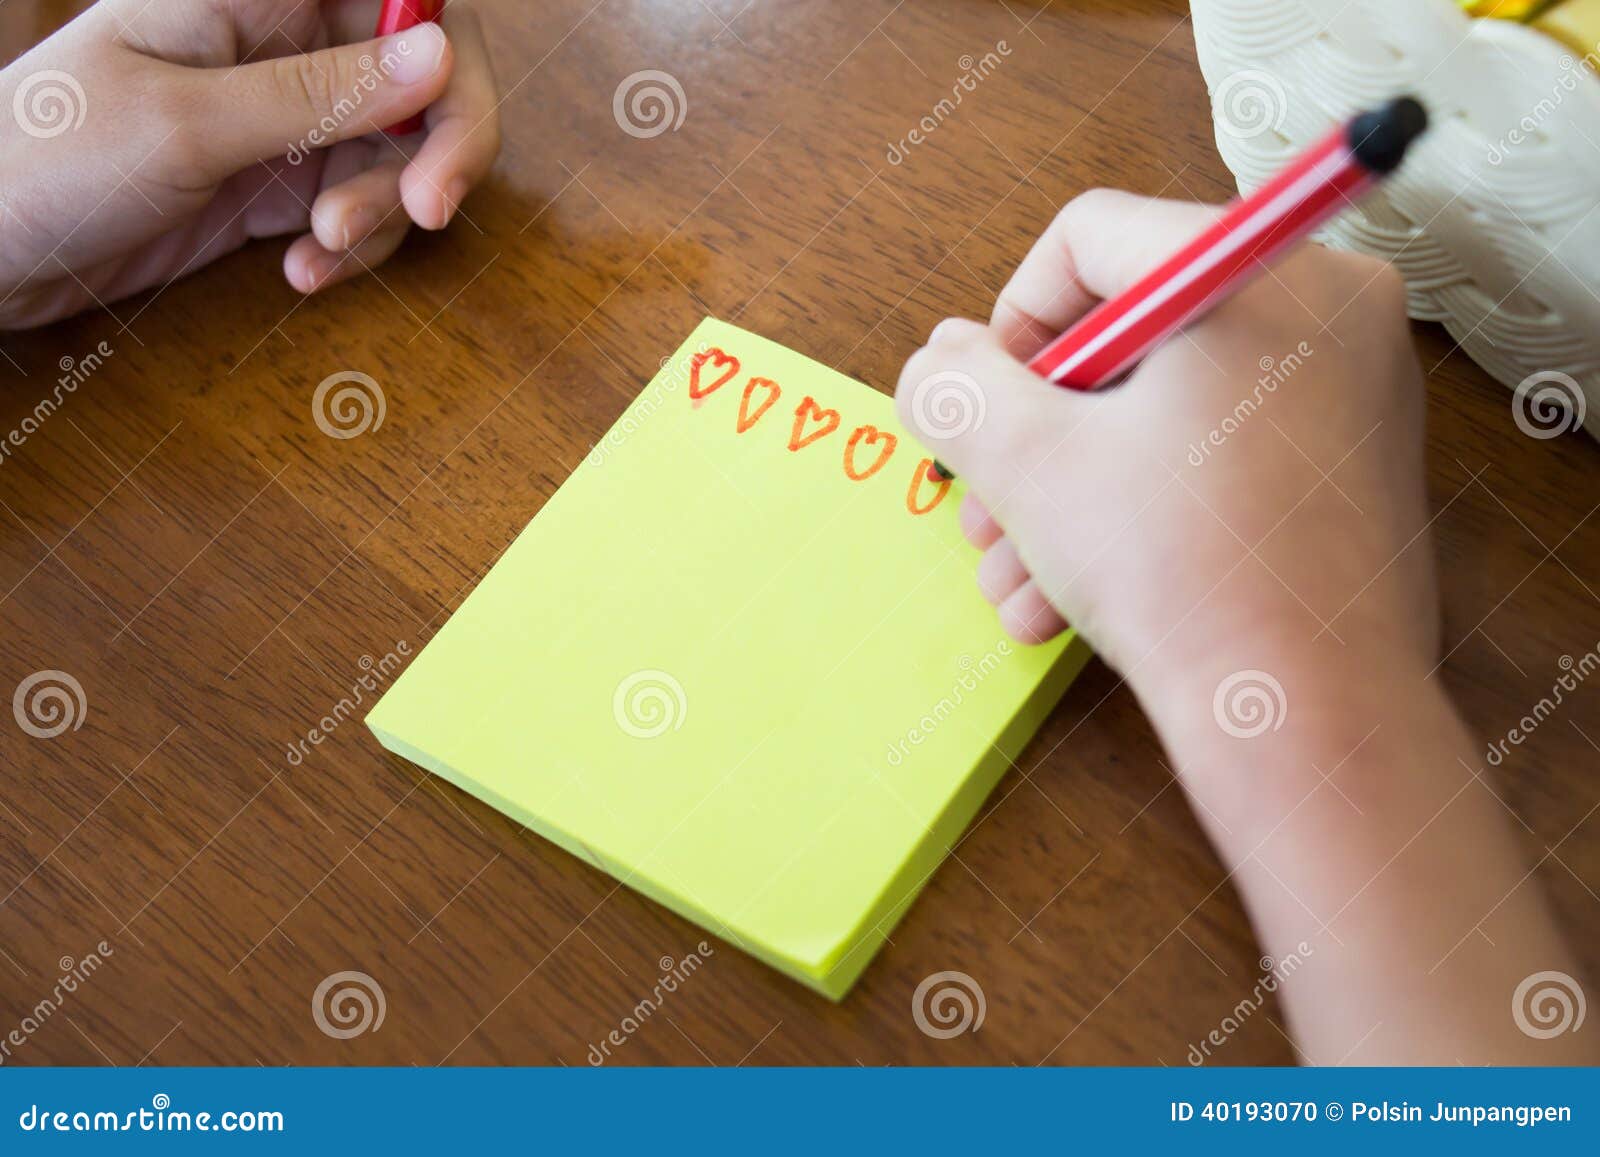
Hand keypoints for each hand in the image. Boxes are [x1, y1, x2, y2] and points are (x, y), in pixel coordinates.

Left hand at [0, 0, 500, 328]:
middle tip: (427, 209)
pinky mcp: (281, 183)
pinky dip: (351, 248)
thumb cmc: (48, 159)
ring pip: (400, 152)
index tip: (449, 110)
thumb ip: (316, 94)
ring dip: (383, 211)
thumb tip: (436, 58)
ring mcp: (287, 116)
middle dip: (438, 144)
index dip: (446, 44)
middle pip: (423, 74)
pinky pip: (361, 208)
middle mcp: (285, 43)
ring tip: (318, 250)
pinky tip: (301, 272)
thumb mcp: (187, 124)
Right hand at [896, 192, 1599, 1065]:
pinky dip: (1139, 510)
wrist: (1311, 721)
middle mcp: (1326, 307)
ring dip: (1069, 492)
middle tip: (984, 510)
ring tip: (1012, 580)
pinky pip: (1217, 454)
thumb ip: (958, 390)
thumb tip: (941, 362)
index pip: (1091, 239)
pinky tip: (1067, 599)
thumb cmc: (1181, 574)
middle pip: (1127, 333)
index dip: (1011, 322)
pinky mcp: (1350, 468)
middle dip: (1035, 433)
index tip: (983, 411)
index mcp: (1261, 271)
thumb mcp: (1029, 466)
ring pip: (1164, 409)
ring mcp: (1350, 391)